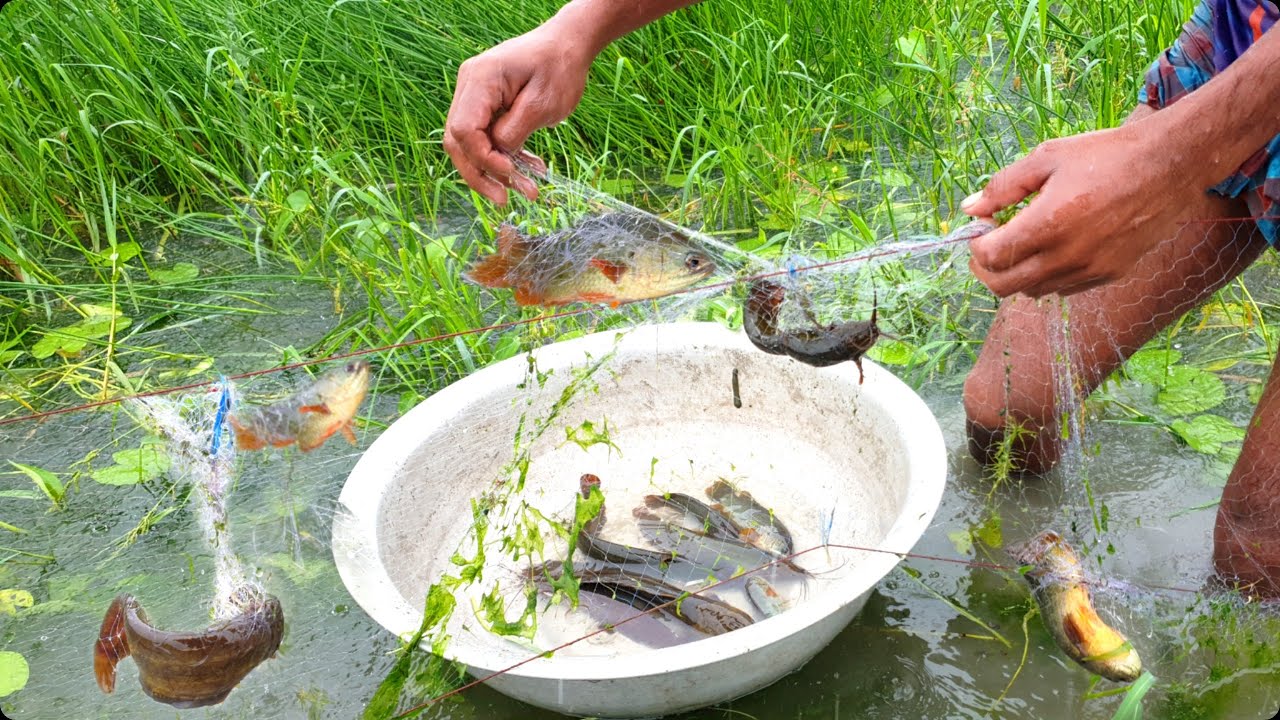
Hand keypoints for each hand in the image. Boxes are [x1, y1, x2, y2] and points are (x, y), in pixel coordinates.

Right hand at [444, 27, 592, 203]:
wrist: (568, 45)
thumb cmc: (559, 68)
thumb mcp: (542, 103)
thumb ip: (515, 131)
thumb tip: (499, 157)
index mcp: (480, 79)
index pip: (463, 129)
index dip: (483, 159)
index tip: (510, 175)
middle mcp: (469, 85)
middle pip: (457, 141)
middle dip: (480, 174)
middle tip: (505, 200)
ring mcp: (474, 95)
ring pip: (469, 144)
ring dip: (493, 171)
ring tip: (526, 190)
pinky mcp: (485, 105)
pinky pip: (485, 137)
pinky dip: (504, 157)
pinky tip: (528, 170)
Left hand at [961, 122, 1197, 297]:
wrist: (1169, 165)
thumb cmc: (1106, 154)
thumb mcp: (1048, 157)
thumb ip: (1003, 186)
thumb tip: (969, 209)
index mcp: (1047, 224)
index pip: (990, 258)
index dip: (975, 246)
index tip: (981, 228)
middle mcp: (1067, 256)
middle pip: (1003, 286)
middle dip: (986, 268)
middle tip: (990, 244)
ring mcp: (1089, 270)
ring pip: (1032, 291)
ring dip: (1017, 272)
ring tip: (1026, 240)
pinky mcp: (1108, 275)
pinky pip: (1063, 288)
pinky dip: (1047, 275)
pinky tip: (1055, 246)